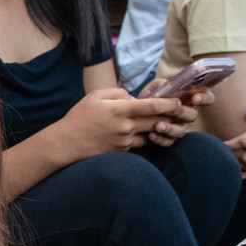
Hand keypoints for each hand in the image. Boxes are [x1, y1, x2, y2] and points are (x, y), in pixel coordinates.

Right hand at [59, 87, 178, 159]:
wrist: (67, 143)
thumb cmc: (80, 117)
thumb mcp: (96, 96)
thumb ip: (118, 93)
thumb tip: (135, 98)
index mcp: (119, 110)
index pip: (151, 106)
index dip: (168, 104)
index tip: (178, 101)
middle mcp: (125, 127)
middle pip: (155, 121)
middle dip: (169, 117)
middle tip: (179, 112)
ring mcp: (124, 141)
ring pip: (149, 134)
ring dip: (156, 129)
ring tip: (160, 122)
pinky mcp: (122, 152)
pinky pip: (138, 143)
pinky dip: (141, 137)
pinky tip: (137, 132)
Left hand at [144, 87, 208, 146]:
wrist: (135, 113)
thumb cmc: (149, 97)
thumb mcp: (155, 86)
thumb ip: (162, 83)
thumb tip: (169, 86)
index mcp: (188, 99)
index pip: (207, 98)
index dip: (205, 98)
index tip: (195, 98)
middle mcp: (187, 114)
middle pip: (193, 115)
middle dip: (181, 112)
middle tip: (171, 110)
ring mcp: (179, 127)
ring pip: (181, 131)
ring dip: (169, 128)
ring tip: (158, 125)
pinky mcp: (168, 139)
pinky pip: (168, 142)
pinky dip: (160, 139)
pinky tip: (151, 134)